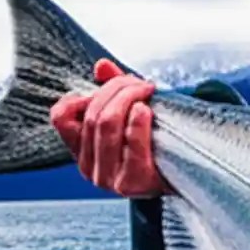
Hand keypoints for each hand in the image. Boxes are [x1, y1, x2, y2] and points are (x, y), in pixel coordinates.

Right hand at [50, 58, 168, 197]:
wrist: (187, 174)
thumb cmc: (155, 144)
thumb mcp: (130, 114)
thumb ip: (113, 90)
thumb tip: (102, 66)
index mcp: (81, 150)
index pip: (61, 117)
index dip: (79, 97)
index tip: (105, 88)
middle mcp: (88, 167)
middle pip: (92, 114)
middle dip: (118, 89)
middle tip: (142, 84)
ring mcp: (107, 179)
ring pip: (107, 123)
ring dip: (129, 99)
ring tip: (148, 92)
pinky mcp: (131, 183)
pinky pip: (130, 143)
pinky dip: (138, 121)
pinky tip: (147, 110)